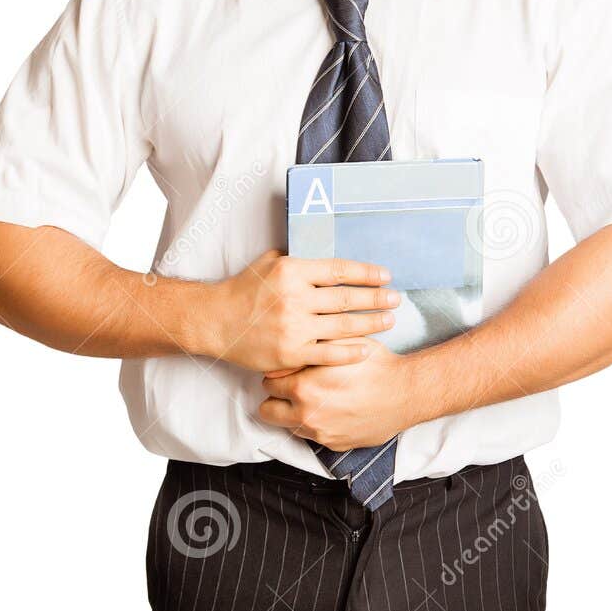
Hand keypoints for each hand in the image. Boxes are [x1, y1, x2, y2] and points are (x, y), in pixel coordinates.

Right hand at [208, 249, 399, 372]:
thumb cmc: (242, 290)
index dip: (366, 274)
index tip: (385, 276)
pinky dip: (351, 351)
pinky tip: (367, 348)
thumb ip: (297, 259)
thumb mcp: (268, 263)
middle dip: (376, 299)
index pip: (339, 271)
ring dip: (371, 323)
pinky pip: (329, 354)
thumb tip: (325, 256)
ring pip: (343, 326)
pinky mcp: (290, 353)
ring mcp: (293, 328)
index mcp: (291, 271)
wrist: (215, 321)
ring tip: (389, 320)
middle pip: (347, 299)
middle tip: (396, 299)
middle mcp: (294, 298)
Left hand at [258, 340, 416, 451]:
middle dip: (276, 397)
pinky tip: (330, 411)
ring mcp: (319, 433)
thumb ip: (309, 346)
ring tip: (312, 399)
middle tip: (291, 387)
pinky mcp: (333, 445)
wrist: (406, 393)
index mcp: (303, 387)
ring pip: (287, 425)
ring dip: (293, 413)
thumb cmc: (375, 365)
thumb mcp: (340, 343)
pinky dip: (315, 424)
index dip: (277, 373)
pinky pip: (310, 436)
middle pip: (267, 410)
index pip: (268, 382)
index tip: (286, 370)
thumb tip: (287, 346)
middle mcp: (306, 414)